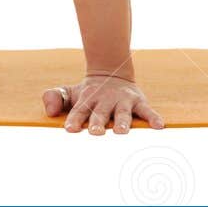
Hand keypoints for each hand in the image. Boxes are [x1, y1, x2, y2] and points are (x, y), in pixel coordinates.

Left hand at [42, 73, 165, 133]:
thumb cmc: (88, 93)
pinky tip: (158, 126)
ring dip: (122, 122)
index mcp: (87, 99)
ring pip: (123, 112)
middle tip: (96, 133)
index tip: (69, 129)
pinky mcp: (138, 101)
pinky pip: (147, 110)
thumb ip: (54, 98)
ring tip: (121, 132)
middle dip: (98, 122)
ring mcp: (122, 100)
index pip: (79, 110)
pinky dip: (153, 117)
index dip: (74, 119)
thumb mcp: (68, 93)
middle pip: (100, 113)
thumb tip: (48, 112)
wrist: (111, 73)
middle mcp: (104, 100)